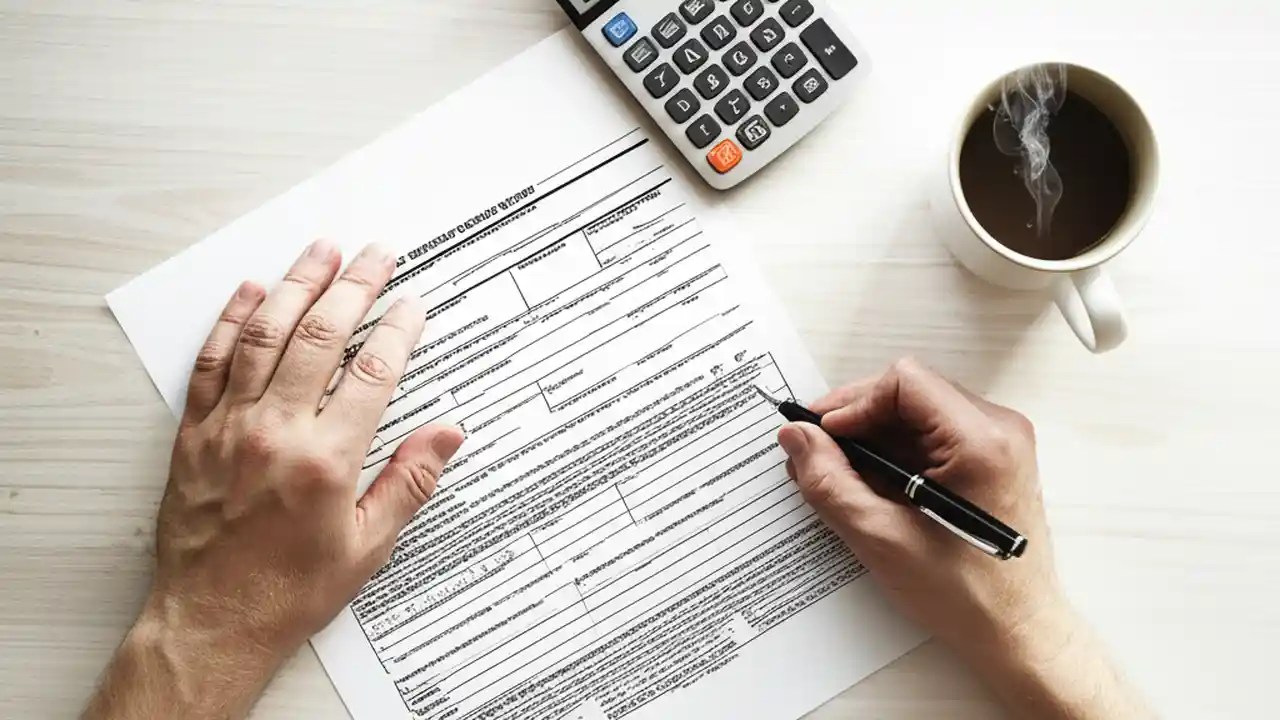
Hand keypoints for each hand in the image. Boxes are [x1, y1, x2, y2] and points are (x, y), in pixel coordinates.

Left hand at [84, 241, 463, 719]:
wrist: (210, 622)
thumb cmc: (288, 591)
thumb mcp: (367, 546)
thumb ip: (408, 482)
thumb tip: (447, 434)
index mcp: (325, 460)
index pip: (373, 373)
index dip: (398, 330)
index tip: (412, 304)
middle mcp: (276, 432)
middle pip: (320, 338)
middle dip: (353, 287)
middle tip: (376, 254)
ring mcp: (229, 427)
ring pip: (265, 336)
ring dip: (295, 286)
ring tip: (321, 252)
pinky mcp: (194, 434)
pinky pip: (212, 363)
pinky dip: (232, 321)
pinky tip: (250, 293)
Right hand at [778, 358, 1152, 718]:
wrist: (1017, 632)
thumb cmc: (966, 595)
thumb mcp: (880, 537)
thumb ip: (830, 481)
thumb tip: (796, 437)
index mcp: (980, 441)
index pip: (904, 382)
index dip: (853, 403)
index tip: (822, 436)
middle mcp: (998, 430)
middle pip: (910, 391)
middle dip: (858, 418)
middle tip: (819, 452)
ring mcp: (999, 444)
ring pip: (918, 412)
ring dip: (874, 437)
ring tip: (842, 475)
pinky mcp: (992, 461)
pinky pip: (934, 435)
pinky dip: (896, 452)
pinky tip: (873, 485)